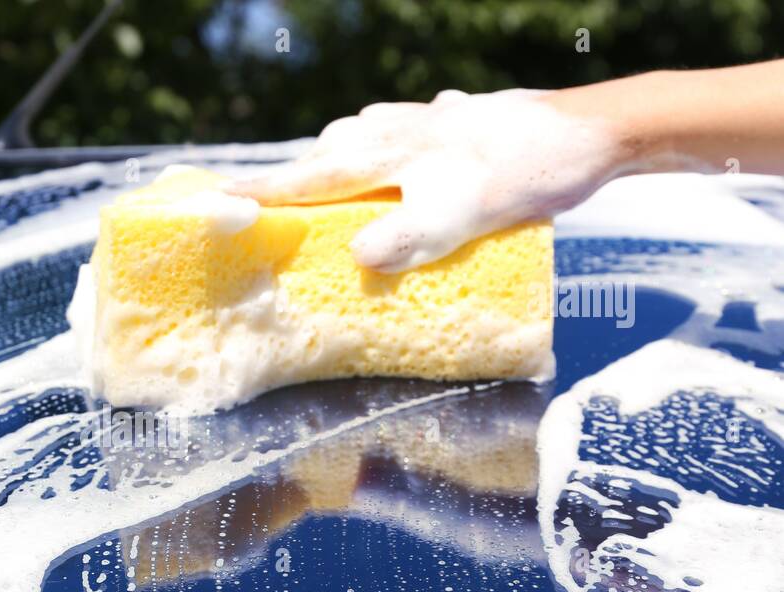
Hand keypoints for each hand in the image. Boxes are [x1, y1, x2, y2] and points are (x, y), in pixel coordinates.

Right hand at [225, 88, 622, 271]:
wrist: (588, 134)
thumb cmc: (517, 176)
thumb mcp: (454, 222)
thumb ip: (399, 242)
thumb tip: (355, 258)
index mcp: (383, 153)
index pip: (307, 178)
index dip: (262, 191)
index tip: (216, 198)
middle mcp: (395, 129)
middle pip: (329, 155)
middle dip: (300, 179)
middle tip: (278, 206)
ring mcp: (427, 121)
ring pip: (365, 139)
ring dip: (344, 163)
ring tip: (337, 190)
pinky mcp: (457, 121)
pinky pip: (405, 135)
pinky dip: (390, 151)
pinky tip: (410, 162)